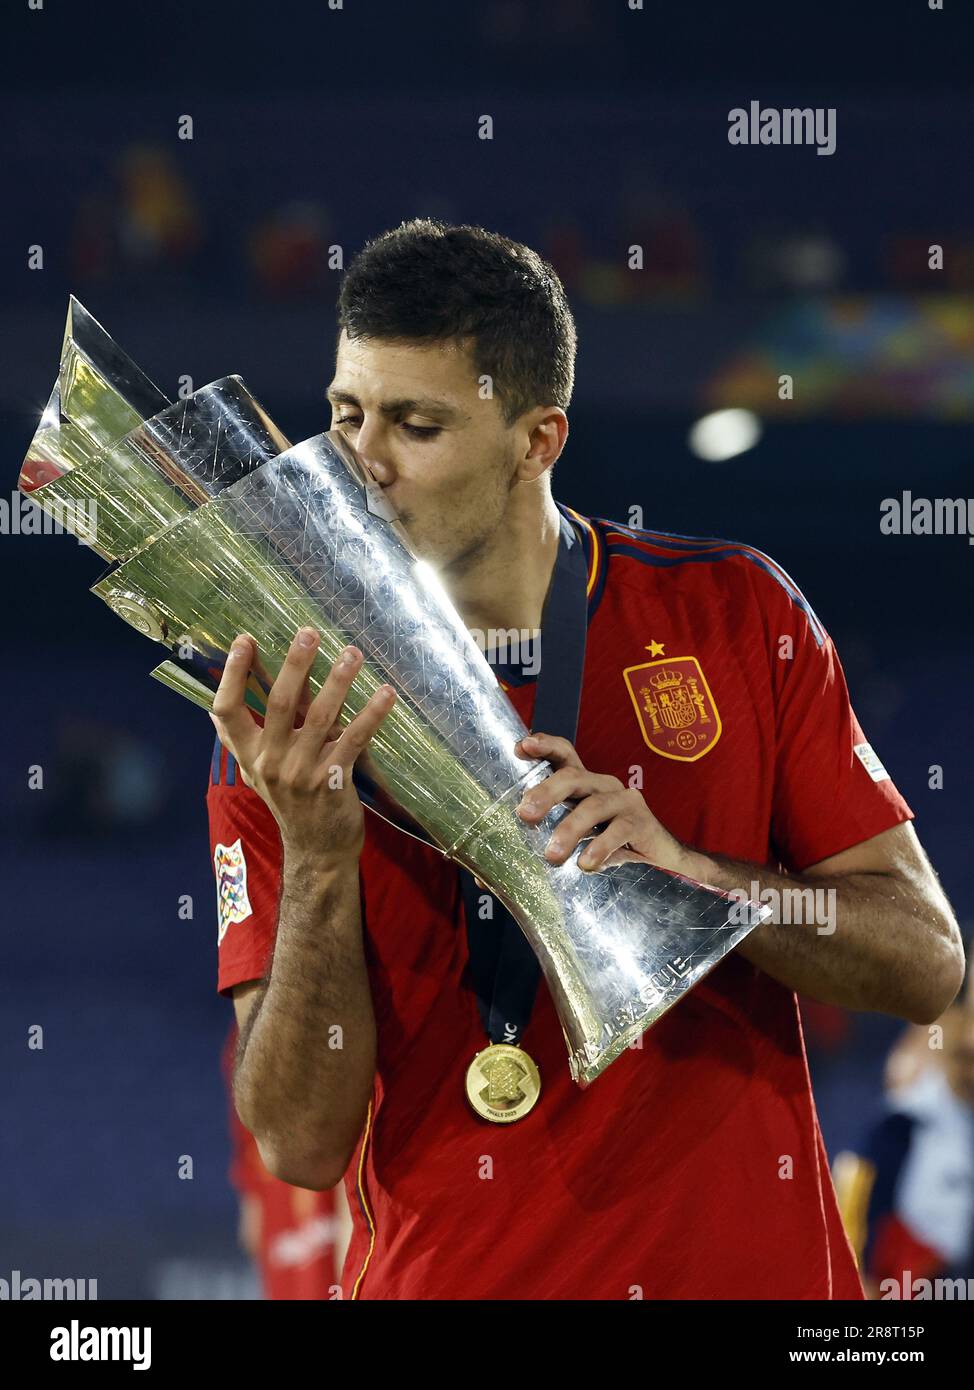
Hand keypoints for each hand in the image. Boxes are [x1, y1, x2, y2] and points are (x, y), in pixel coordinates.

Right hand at [209, 626, 395, 864]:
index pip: (227, 711)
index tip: (244, 640)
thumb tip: (225, 700)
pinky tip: (385, 694)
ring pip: (320, 717)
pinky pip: (354, 740)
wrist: (317, 848)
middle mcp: (270, 762)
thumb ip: (251, 734)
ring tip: (352, 653)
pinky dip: (370, 715)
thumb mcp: (261, 769)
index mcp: (249, 754)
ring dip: (338, 681)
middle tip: (309, 633)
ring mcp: (302, 773)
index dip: (232, 675)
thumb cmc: (291, 800)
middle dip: (294, 665)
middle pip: (277, 704)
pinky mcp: (334, 780)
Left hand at [514, 731, 697, 875]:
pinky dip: (599, 847)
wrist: (659, 853)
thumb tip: (499, 861)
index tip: (521, 746)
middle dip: (546, 792)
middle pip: (572, 776)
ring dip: (569, 830)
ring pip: (593, 807)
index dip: (544, 746)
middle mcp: (603, 784)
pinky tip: (586, 863)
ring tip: (552, 854)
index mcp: (585, 782)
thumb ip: (549, 834)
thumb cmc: (610, 840)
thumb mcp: (579, 833)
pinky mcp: (641, 821)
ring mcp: (624, 800)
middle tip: (525, 814)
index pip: (564, 754)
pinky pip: (618, 832)